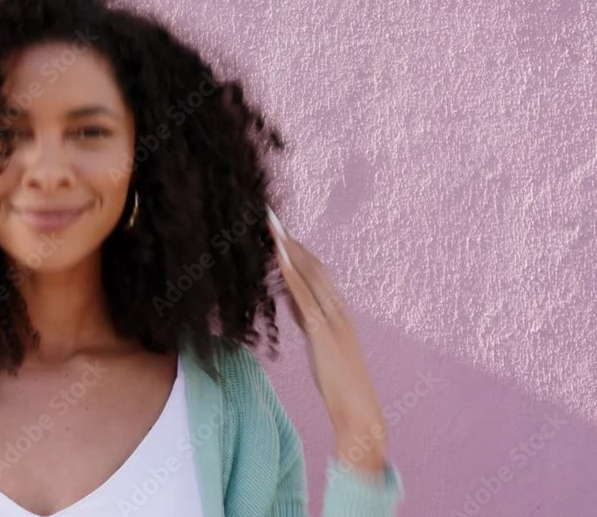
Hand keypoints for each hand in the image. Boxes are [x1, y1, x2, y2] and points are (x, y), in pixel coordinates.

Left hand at [264, 205, 387, 475]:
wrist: (359, 411)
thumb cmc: (338, 382)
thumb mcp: (318, 342)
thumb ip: (307, 318)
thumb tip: (290, 298)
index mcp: (338, 311)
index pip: (316, 273)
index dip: (298, 251)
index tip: (279, 232)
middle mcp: (338, 309)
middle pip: (313, 267)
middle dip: (292, 242)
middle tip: (270, 219)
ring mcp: (333, 319)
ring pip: (310, 275)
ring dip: (290, 250)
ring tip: (271, 227)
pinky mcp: (324, 332)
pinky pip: (306, 296)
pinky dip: (292, 274)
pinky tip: (279, 257)